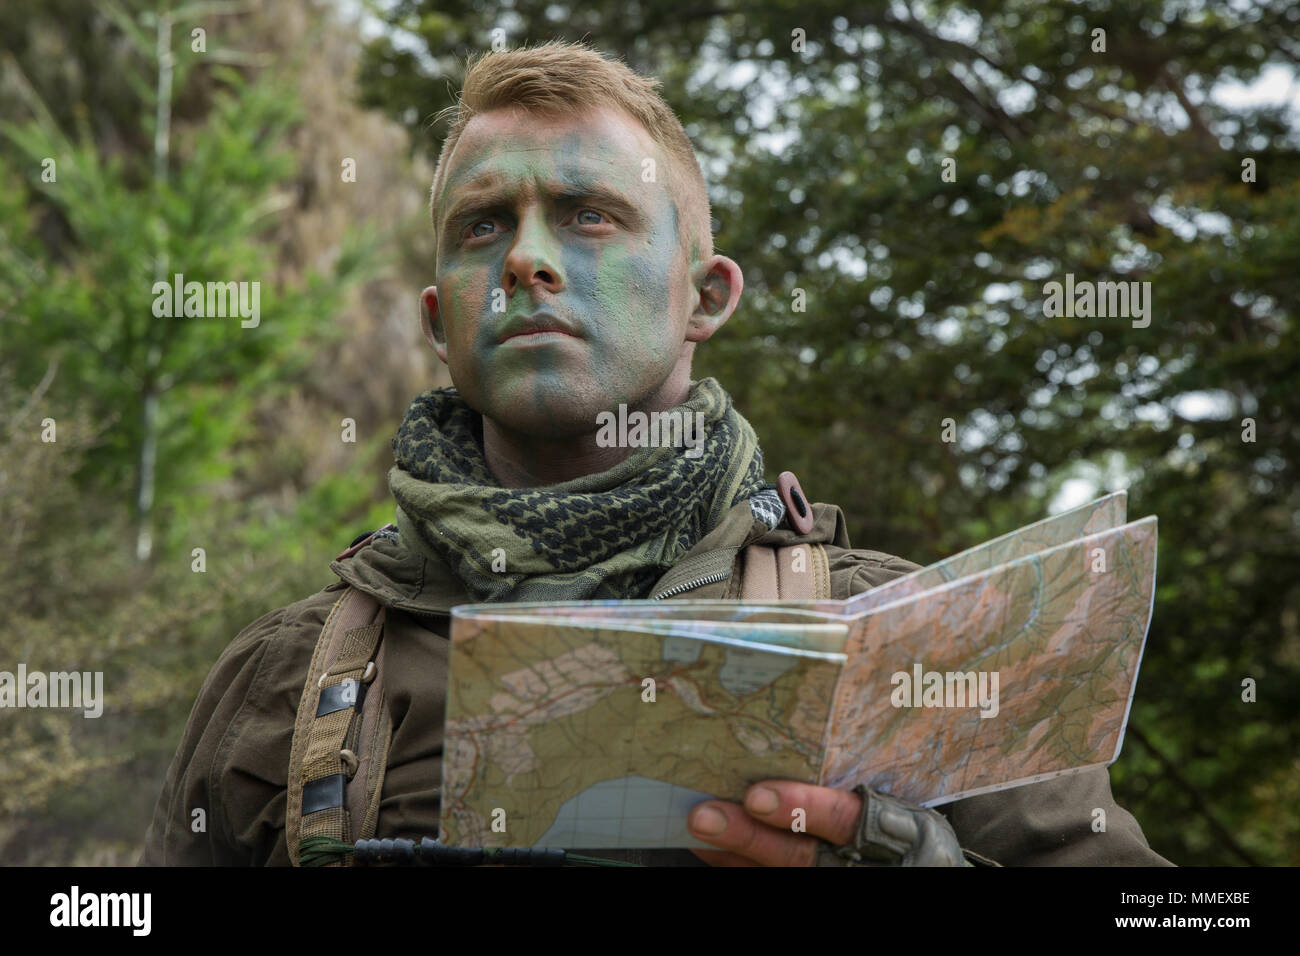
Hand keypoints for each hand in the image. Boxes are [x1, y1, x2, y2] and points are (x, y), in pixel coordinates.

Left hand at [686, 780, 967, 866]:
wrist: (923, 857)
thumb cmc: (914, 810)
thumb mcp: (907, 784)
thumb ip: (859, 760)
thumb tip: (808, 692)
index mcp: (899, 827)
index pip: (848, 819)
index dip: (803, 809)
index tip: (757, 796)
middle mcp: (866, 860)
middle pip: (803, 856)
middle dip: (752, 837)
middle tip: (704, 814)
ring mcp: (837, 874)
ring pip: (783, 872)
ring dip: (735, 851)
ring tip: (698, 824)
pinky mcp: (812, 882)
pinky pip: (766, 880)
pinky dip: (735, 864)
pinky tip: (708, 846)